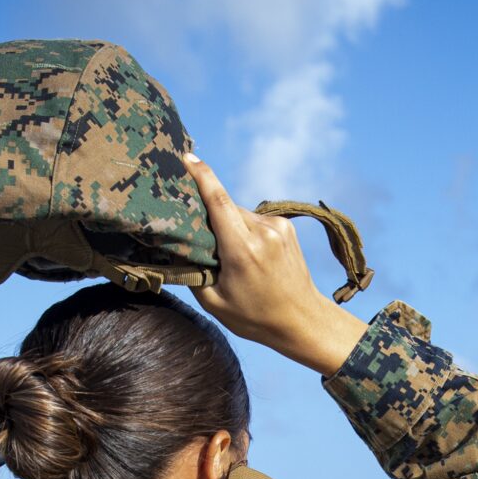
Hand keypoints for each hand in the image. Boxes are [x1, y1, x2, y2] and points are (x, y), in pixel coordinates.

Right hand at [184, 157, 364, 374]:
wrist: (302, 320)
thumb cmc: (255, 317)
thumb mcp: (214, 303)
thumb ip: (192, 273)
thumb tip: (175, 250)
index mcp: (243, 250)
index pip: (218, 201)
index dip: (201, 175)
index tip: (186, 158)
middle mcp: (263, 232)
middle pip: (225, 207)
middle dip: (208, 215)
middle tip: (200, 237)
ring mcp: (278, 227)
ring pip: (240, 212)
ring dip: (228, 224)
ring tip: (231, 256)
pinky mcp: (286, 226)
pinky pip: (255, 218)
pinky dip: (244, 228)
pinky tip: (249, 253)